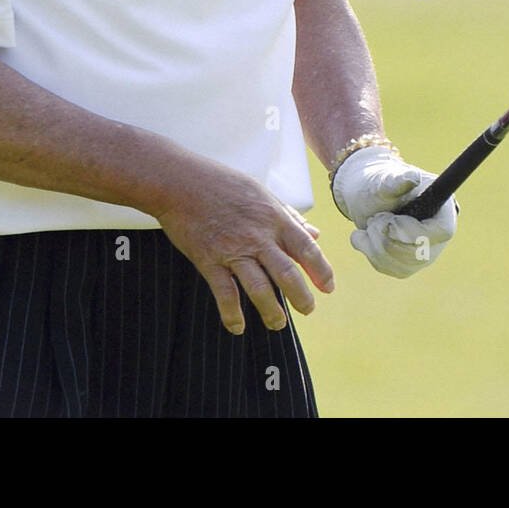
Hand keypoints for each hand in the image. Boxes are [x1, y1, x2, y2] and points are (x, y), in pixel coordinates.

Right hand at [154, 162, 334, 333]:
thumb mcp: (261, 192)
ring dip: (272, 311)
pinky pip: (225, 294)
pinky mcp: (209, 261)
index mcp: (273, 217)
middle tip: (308, 310)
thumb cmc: (221, 183)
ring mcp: (233, 250)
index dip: (321, 270)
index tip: (328, 287)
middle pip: (288, 273)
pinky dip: (233, 315)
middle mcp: (258, 236)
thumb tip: (315, 234)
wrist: (180, 182)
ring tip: (278, 324)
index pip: (306, 248)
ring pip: (260, 289)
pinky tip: (238, 326)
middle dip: (302, 297)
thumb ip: (289, 215)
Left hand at [331, 147, 457, 277]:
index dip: (415, 231)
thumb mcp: (384, 181)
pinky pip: (391, 269)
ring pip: (403, 265)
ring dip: (376, 245)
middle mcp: (439, 232)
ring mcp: (426, 251)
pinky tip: (364, 238)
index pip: (443, 231)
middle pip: (421, 253)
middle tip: (373, 219)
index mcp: (442, 207)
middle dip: (388, 237)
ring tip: (369, 224)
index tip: (389, 223)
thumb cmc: (378, 184)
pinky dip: (371, 253)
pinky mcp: (409, 264)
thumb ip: (396, 181)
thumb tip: (412, 178)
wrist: (365, 198)